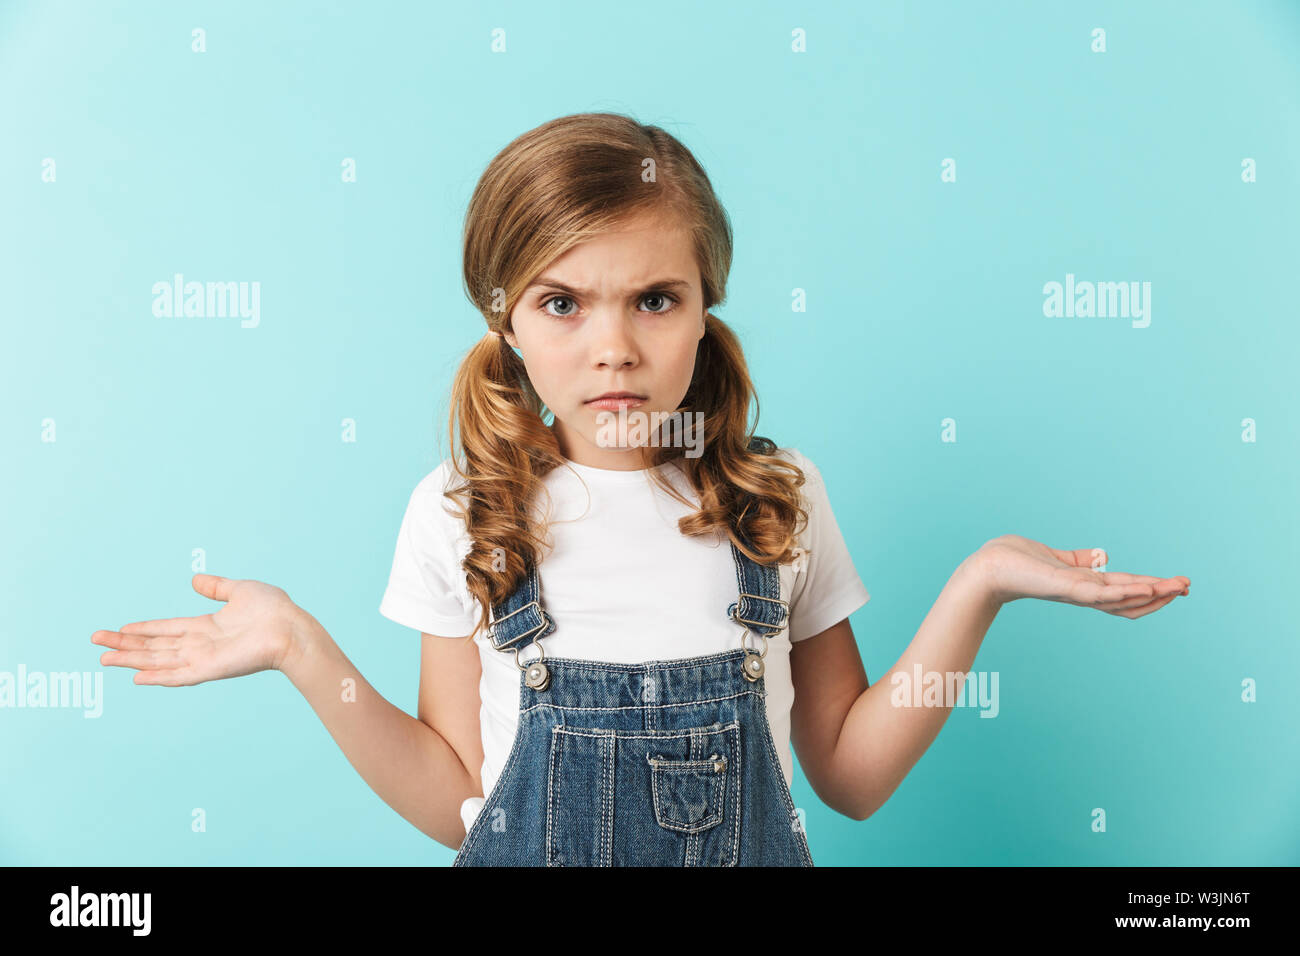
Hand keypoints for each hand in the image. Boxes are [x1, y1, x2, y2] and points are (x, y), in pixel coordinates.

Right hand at [91, 575, 310, 685]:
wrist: (293, 627)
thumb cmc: (274, 610)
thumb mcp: (240, 590)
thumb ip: (216, 586)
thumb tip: (194, 580)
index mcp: (206, 626)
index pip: (166, 629)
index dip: (142, 629)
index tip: (118, 627)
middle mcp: (201, 644)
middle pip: (155, 646)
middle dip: (125, 644)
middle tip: (95, 642)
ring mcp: (204, 658)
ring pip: (159, 660)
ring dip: (131, 659)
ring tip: (104, 658)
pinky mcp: (212, 669)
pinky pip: (179, 676)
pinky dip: (158, 677)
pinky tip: (136, 677)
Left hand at [974, 534, 1189, 618]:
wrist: (986, 568)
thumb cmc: (1016, 562)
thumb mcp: (1055, 557)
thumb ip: (1079, 559)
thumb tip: (1103, 555)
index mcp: (1084, 587)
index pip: (1126, 589)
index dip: (1152, 588)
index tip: (1178, 584)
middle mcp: (1084, 594)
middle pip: (1131, 599)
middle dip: (1161, 594)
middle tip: (1189, 587)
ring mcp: (1076, 593)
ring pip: (1122, 599)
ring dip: (1152, 593)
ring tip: (1178, 587)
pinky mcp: (1065, 588)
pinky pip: (1101, 593)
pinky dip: (1126, 591)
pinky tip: (1147, 587)